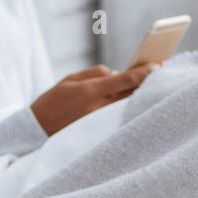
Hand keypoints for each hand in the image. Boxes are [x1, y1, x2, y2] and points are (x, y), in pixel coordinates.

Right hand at [29, 62, 158, 136]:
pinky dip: (129, 109)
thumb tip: (118, 74)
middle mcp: (98, 108)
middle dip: (147, 84)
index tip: (158, 65)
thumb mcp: (70, 79)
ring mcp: (100, 122)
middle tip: (162, 74)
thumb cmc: (52, 101)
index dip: (144, 73)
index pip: (125, 80)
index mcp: (90, 91)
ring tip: (153, 89)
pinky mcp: (100, 132)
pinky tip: (137, 104)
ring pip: (128, 107)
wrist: (36, 130)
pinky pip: (120, 118)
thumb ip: (95, 74)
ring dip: (140, 97)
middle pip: (132, 94)